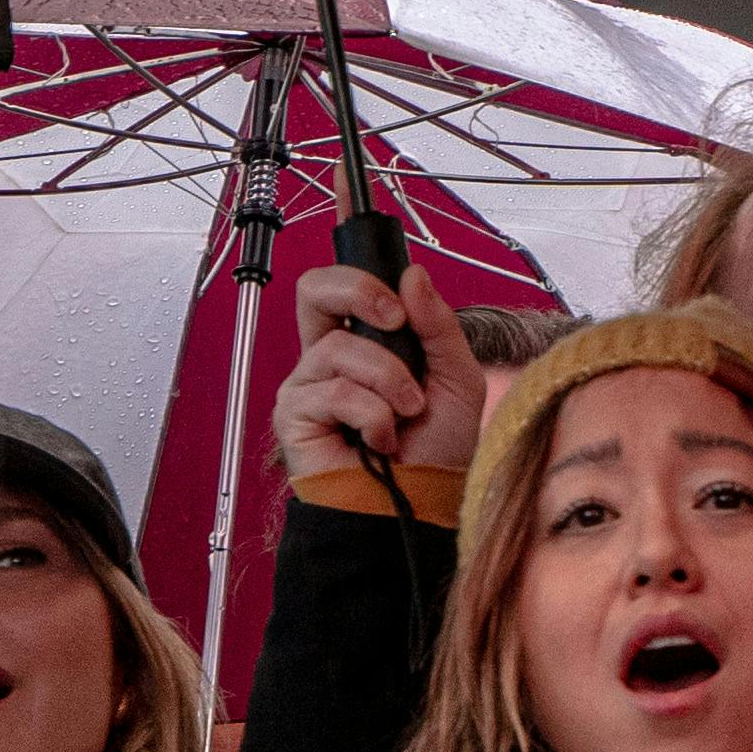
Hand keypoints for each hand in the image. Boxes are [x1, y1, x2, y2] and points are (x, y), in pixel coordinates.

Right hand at [273, 258, 486, 489]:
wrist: (423, 507)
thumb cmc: (437, 453)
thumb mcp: (456, 378)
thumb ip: (438, 325)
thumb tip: (412, 276)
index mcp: (364, 343)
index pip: (343, 285)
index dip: (354, 264)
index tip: (374, 244)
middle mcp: (329, 359)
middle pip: (313, 290)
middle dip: (358, 293)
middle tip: (394, 321)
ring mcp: (309, 386)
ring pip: (337, 348)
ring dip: (388, 379)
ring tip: (408, 413)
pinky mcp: (296, 418)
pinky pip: (333, 392)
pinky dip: (372, 415)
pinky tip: (382, 440)